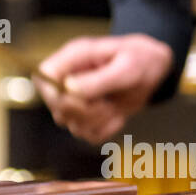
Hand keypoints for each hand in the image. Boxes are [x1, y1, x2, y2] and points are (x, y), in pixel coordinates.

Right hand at [35, 34, 173, 143]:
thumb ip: (98, 79)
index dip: (56, 95)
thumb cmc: (139, 60)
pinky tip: (117, 115)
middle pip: (57, 108)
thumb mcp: (126, 68)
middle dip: (85, 112)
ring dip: (98, 122)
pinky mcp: (88, 117)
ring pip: (72, 125)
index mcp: (72, 59)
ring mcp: (76, 101)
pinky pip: (90, 135)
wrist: (153, 69)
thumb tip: (69, 89)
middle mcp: (68, 80)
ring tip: (114, 106)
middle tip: (107, 103)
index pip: (43, 77)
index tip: (83, 99)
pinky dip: (107, 129)